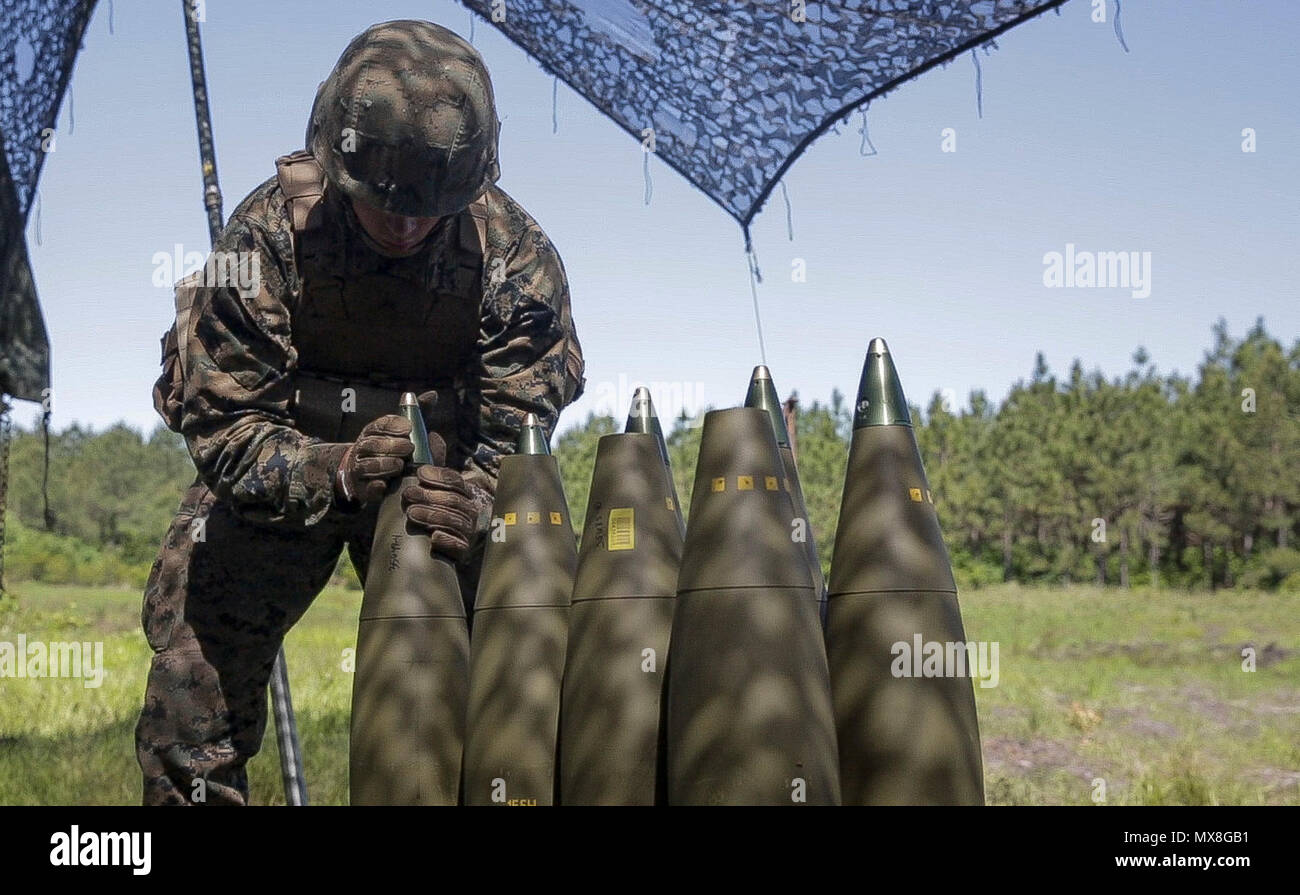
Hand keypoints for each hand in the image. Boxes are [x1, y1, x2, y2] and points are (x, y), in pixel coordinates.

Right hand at [335, 414, 412, 505]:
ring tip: (399, 466)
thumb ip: (419, 414)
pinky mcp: (362, 489)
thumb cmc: (394, 450)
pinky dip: (374, 486)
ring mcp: (360, 469)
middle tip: (409, 447)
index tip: (408, 428)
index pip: (380, 425)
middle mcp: (363, 448)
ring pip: (366, 465)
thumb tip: (433, 394)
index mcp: (374, 432)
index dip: (393, 425)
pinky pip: (365, 488)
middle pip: (371, 444)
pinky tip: (383, 485)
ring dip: (383, 465)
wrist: (369, 477)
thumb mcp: (407, 432)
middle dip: (390, 445)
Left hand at [401, 433, 475, 558]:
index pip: (455, 481)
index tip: (420, 473)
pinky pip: (459, 545)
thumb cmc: (424, 511)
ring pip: (454, 520)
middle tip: (407, 494)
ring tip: (411, 513)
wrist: (422, 546)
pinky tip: (432, 538)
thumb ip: (429, 464)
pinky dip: (446, 540)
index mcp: (462, 493)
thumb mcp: (425, 486)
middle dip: (429, 496)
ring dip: (432, 515)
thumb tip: (432, 435)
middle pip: (454, 500)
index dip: (439, 476)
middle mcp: (469, 511)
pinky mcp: (461, 551)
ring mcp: (467, 531)